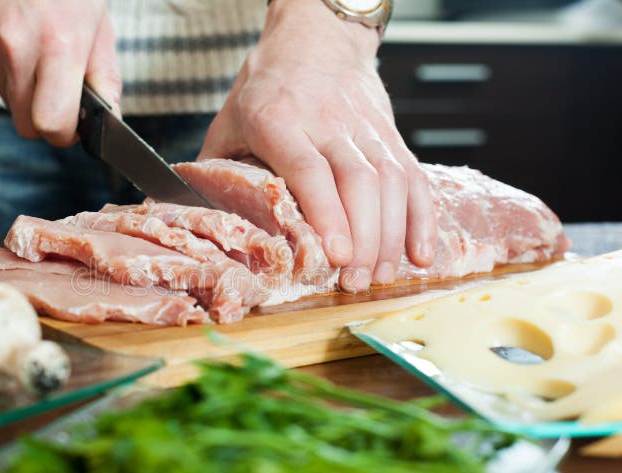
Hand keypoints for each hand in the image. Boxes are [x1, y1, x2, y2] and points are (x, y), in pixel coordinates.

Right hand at [0, 0, 120, 146]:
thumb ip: (105, 81)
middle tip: (60, 97)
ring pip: (9, 104)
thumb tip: (109, 122)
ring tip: (38, 57)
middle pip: (26, 126)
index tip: (74, 126)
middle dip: (46, 120)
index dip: (65, 133)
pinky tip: (18, 45)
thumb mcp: (99, 29)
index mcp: (57, 46)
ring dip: (27, 95)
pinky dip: (8, 74)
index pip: (52, 124)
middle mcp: (15, 48)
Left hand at [200, 0, 436, 291]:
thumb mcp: (228, 123)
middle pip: (357, 181)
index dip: (326, 215)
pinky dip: (421, 218)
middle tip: (356, 283)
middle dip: (363, 238)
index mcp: (278, 120)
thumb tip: (202, 226)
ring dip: (391, 235)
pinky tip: (419, 253)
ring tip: (381, 277)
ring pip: (390, 181)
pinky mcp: (390, 133)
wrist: (315, 38)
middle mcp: (327, 121)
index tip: (336, 256)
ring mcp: (365, 127)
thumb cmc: (265, 88)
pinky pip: (413, 176)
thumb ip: (217, 172)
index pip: (309, 170)